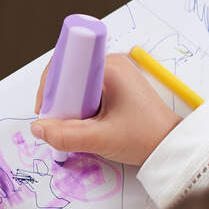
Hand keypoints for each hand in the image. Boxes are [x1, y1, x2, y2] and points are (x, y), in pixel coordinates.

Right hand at [31, 54, 181, 166]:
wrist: (170, 145)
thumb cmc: (144, 137)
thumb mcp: (100, 139)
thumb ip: (65, 135)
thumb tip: (38, 128)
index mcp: (108, 67)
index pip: (65, 63)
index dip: (51, 86)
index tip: (49, 109)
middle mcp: (110, 64)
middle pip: (68, 75)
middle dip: (58, 100)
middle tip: (61, 123)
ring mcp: (113, 75)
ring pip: (75, 86)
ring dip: (68, 107)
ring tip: (77, 127)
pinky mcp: (115, 87)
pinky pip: (85, 92)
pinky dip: (79, 108)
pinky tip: (85, 125)